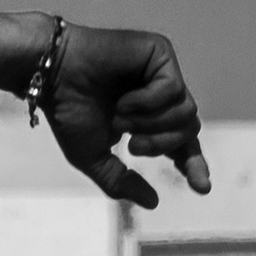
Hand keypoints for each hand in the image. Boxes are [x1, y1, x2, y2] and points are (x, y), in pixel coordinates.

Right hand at [43, 22, 211, 209]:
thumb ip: (121, 181)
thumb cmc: (68, 113)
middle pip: (189, 130)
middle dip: (161, 144)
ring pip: (187, 112)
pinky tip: (124, 98)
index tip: (201, 188)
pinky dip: (146, 101)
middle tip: (132, 144)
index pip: (181, 145)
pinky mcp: (160, 53)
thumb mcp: (93, 158)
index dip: (193, 164)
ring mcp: (162, 74)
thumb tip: (154, 202)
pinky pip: (173, 89)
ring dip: (150, 123)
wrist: (53, 78)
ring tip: (120, 115)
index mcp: (147, 120)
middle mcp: (160, 96)